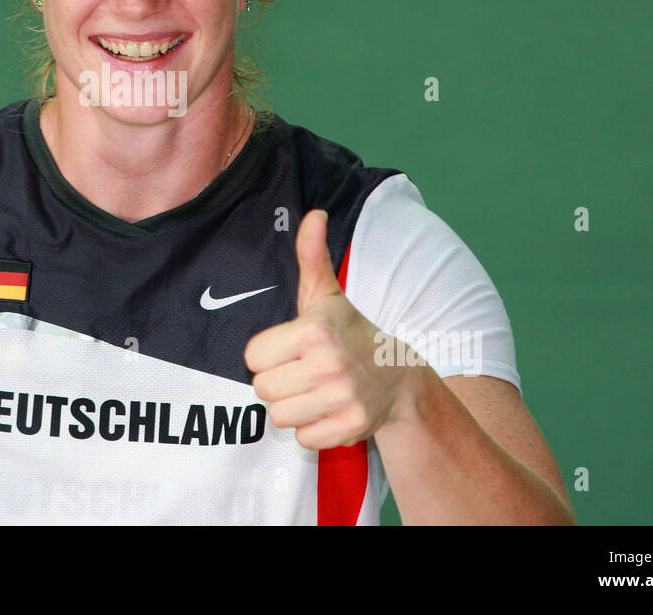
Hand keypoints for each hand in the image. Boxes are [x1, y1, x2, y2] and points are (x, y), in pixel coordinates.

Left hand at [244, 209, 411, 448]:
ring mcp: (342, 398)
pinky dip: (311, 429)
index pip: (252, 357)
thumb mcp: (327, 294)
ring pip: (279, 417)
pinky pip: (302, 439)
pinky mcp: (351, 428)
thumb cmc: (350, 332)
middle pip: (262, 389)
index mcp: (314, 330)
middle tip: (302, 371)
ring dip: (292, 407)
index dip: (266, 354)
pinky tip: (328, 409)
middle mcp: (328, 364)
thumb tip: (313, 214)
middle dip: (278, 383)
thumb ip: (312, 256)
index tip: (289, 348)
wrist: (400, 378)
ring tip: (314, 390)